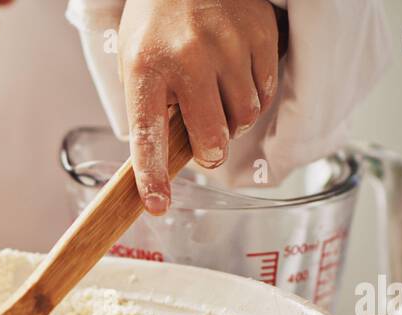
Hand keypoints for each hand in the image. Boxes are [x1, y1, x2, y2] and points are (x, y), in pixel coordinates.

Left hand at [119, 0, 280, 213]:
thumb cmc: (160, 23)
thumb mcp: (136, 62)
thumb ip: (151, 108)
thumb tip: (166, 159)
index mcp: (146, 69)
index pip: (148, 136)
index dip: (152, 177)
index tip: (158, 204)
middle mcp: (187, 58)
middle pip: (212, 137)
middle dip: (210, 152)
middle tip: (205, 144)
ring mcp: (228, 46)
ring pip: (245, 118)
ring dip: (234, 121)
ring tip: (219, 98)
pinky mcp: (260, 35)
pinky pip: (265, 92)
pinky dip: (253, 95)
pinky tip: (236, 76)